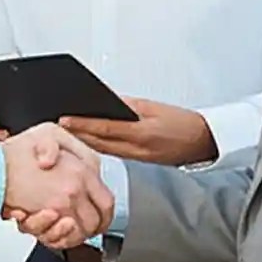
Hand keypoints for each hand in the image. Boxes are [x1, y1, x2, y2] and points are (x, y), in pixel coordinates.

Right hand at [1, 123, 112, 248]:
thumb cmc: (16, 152)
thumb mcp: (49, 132)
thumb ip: (71, 143)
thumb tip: (85, 162)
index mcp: (81, 171)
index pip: (107, 202)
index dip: (105, 214)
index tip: (101, 217)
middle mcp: (73, 190)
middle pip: (95, 222)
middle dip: (90, 227)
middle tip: (84, 225)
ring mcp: (58, 206)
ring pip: (77, 233)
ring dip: (73, 233)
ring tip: (65, 224)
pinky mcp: (41, 219)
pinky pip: (57, 237)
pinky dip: (56, 237)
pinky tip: (50, 226)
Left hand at [60, 97, 216, 165]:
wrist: (204, 142)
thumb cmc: (184, 123)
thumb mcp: (155, 107)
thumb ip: (128, 105)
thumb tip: (107, 101)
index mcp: (142, 133)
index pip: (104, 128)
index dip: (82, 124)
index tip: (64, 119)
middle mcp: (138, 149)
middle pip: (99, 142)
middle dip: (77, 134)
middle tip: (57, 125)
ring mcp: (138, 158)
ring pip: (104, 150)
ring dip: (85, 141)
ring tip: (68, 131)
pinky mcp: (140, 161)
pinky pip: (114, 154)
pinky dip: (99, 147)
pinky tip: (89, 140)